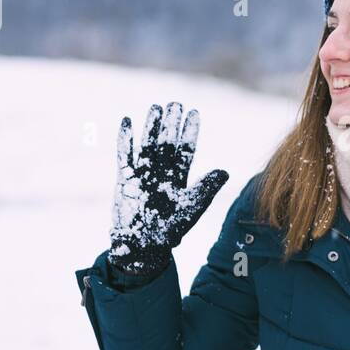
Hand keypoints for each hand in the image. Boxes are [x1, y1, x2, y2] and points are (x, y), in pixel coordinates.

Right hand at [108, 101, 228, 276]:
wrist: (144, 246)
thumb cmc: (170, 230)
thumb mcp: (192, 208)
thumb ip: (206, 188)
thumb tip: (225, 170)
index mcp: (179, 178)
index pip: (186, 149)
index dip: (189, 132)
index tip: (193, 113)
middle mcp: (161, 173)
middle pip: (167, 142)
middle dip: (171, 124)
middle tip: (175, 103)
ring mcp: (142, 174)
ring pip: (148, 144)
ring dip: (151, 126)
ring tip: (156, 107)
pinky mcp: (125, 179)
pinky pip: (125, 154)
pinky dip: (125, 139)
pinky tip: (127, 121)